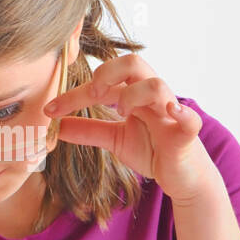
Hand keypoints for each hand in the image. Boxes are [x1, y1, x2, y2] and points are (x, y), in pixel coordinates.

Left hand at [42, 53, 216, 203]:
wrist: (180, 176)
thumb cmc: (152, 150)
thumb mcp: (114, 139)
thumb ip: (88, 130)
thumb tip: (56, 127)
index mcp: (133, 94)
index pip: (102, 81)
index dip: (74, 94)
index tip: (50, 109)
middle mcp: (151, 97)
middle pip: (133, 63)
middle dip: (108, 74)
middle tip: (92, 95)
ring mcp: (170, 112)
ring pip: (156, 85)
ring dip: (134, 94)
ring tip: (121, 112)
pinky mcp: (186, 133)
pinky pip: (189, 118)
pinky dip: (182, 113)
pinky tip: (172, 112)